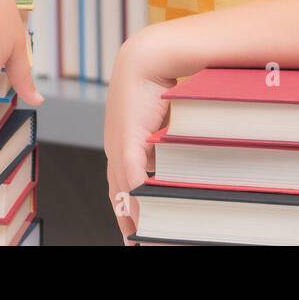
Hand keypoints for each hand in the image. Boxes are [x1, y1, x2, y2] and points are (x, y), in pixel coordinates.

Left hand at [104, 25, 176, 243]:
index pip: (121, 186)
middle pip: (119, 194)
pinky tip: (143, 209)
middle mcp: (116, 148)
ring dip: (135, 214)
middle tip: (140, 242)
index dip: (128, 210)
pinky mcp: (129, 137)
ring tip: (146, 235)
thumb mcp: (162, 120)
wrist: (146, 57)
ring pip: (124, 189)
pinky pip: (131, 172)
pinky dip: (136, 193)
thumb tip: (181, 158)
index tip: (137, 231)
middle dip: (129, 220)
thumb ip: (166, 142)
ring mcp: (120, 144)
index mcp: (121, 145)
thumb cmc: (155, 83)